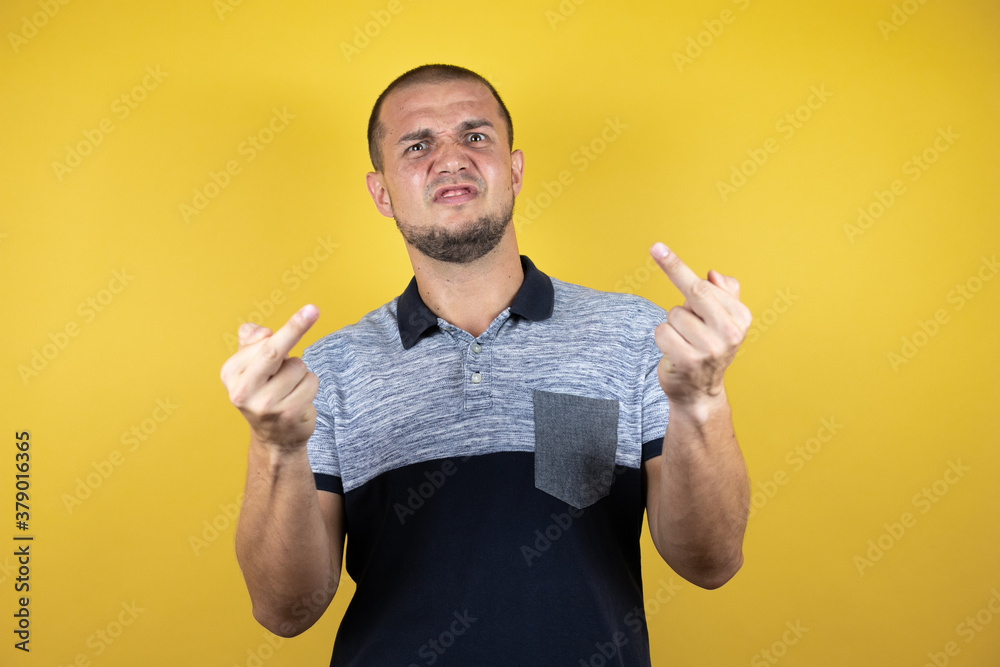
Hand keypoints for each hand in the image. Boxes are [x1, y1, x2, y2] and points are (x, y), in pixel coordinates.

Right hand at [220, 304, 320, 450]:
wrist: (274, 438)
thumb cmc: (264, 391)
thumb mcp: (250, 365)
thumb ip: (251, 341)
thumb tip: (262, 333)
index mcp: (230, 373)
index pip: (263, 343)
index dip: (290, 329)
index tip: (310, 310)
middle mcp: (243, 390)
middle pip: (274, 350)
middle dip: (295, 327)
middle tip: (313, 309)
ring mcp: (265, 404)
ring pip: (298, 366)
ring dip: (300, 372)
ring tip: (288, 388)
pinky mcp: (288, 414)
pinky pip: (311, 382)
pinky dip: (310, 385)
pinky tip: (298, 398)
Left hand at [649, 243, 751, 406]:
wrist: (700, 392)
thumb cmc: (709, 347)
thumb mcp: (724, 319)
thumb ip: (725, 293)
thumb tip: (714, 274)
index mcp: (741, 317)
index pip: (705, 285)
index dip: (677, 265)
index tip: (657, 247)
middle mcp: (730, 333)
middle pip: (693, 292)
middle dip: (673, 270)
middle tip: (656, 250)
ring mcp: (710, 348)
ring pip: (674, 314)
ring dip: (673, 324)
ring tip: (684, 339)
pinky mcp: (689, 361)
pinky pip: (662, 332)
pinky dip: (663, 338)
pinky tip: (674, 350)